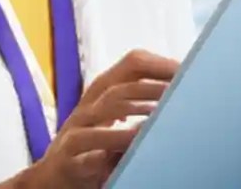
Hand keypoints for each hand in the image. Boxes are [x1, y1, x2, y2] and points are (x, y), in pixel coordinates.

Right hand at [16, 50, 177, 188]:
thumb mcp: (113, 121)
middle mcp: (88, 106)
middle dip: (154, 87)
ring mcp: (76, 129)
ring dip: (137, 109)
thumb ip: (138, 105)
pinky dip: (111, 141)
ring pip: (106, 108)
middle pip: (122, 84)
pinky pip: (89, 145)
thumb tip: (182, 92)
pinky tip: (132, 141)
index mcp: (102, 91)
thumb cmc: (91, 147)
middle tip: (182, 93)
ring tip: (162, 114)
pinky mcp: (68, 156)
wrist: (51, 180)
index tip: (189, 72)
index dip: (161, 64)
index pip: (133, 64)